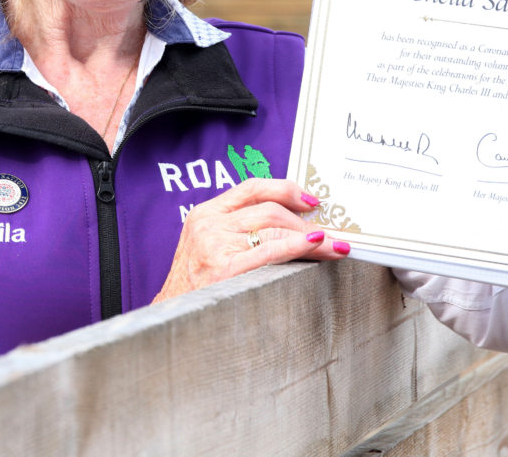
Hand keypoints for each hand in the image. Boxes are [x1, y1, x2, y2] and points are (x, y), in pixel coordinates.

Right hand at [152, 178, 349, 302]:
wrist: (173, 318)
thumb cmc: (197, 287)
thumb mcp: (209, 246)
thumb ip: (239, 229)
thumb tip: (291, 223)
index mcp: (205, 213)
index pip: (252, 188)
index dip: (286, 190)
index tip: (312, 201)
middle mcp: (209, 224)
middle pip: (270, 209)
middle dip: (306, 222)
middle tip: (332, 234)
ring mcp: (215, 245)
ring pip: (275, 228)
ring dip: (311, 236)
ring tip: (335, 246)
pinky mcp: (225, 269)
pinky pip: (271, 250)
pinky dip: (298, 246)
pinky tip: (317, 247)